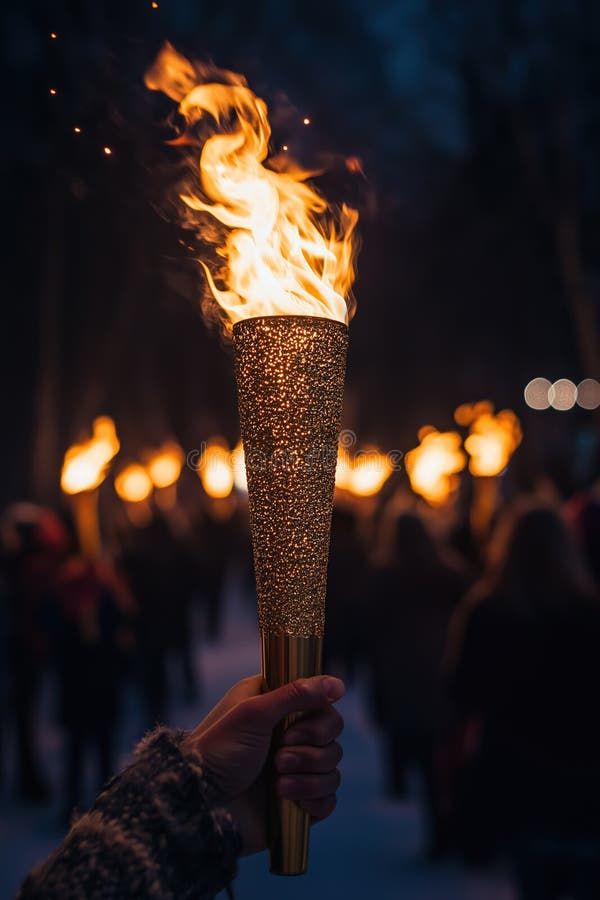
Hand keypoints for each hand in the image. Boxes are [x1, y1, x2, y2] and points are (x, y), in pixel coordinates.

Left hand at [182, 674, 344, 854]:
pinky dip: (315, 800)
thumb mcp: (254, 713)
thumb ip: (296, 694)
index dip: (317, 718)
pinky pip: (328, 799)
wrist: (200, 807)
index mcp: (277, 706)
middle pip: (333, 736)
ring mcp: (294, 769)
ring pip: (332, 767)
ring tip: (277, 783)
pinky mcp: (297, 802)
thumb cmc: (218, 752)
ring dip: (308, 776)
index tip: (290, 729)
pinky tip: (289, 800)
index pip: (322, 704)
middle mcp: (288, 735)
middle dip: (310, 750)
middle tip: (279, 757)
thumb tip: (338, 683)